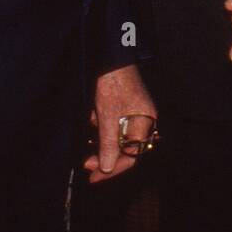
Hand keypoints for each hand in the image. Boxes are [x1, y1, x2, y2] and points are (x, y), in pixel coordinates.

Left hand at [83, 64, 157, 183]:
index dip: (112, 169)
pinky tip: (91, 120)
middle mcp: (142, 120)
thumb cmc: (114, 83)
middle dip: (104, 156)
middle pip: (124, 149)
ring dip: (101, 141)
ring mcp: (133, 112)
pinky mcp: (123, 104)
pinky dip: (101, 126)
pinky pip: (113, 123)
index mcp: (145, 124)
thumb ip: (109, 143)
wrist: (111, 56)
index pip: (131, 156)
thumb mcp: (108, 116)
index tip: (94, 175)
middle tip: (86, 164)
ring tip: (86, 145)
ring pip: (117, 136)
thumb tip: (107, 167)